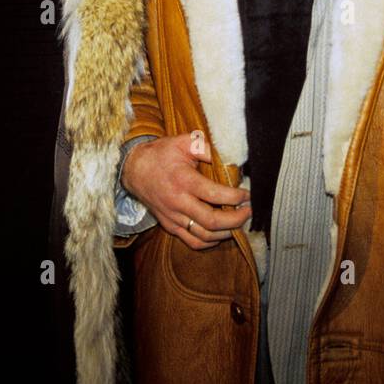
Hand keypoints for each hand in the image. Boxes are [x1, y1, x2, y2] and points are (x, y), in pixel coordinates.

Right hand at [122, 130, 251, 250]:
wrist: (134, 170)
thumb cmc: (160, 154)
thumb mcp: (182, 142)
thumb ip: (203, 146)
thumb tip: (223, 157)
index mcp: (183, 181)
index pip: (215, 195)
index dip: (236, 197)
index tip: (247, 195)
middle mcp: (178, 202)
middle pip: (212, 221)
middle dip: (236, 219)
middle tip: (249, 212)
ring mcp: (173, 217)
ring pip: (204, 236)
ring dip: (226, 233)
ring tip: (239, 223)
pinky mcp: (170, 226)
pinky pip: (192, 242)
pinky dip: (210, 242)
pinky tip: (221, 234)